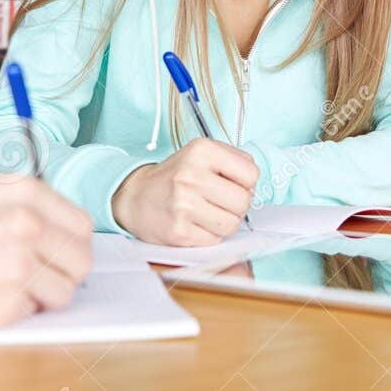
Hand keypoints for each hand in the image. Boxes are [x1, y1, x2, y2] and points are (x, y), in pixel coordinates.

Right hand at [0, 176, 93, 332]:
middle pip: (80, 263)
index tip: (54, 259)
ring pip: (62, 295)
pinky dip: (10, 316)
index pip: (81, 227)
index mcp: (23, 192)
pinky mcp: (5, 305)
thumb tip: (62, 242)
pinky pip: (30, 316)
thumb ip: (23, 213)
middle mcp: (26, 223)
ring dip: (38, 300)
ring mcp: (18, 265)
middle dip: (60, 277)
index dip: (68, 248)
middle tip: (29, 282)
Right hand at [111, 138, 258, 245]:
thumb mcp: (199, 154)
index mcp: (201, 151)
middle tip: (220, 201)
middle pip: (243, 201)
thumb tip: (255, 180)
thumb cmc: (173, 177)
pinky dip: (210, 235)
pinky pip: (215, 239)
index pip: (251, 173)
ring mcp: (184, 205)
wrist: (135, 197)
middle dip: (237, 205)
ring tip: (207, 212)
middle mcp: (191, 176)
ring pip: (232, 224)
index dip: (246, 182)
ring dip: (224, 222)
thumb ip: (232, 160)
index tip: (232, 183)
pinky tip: (195, 223)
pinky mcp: (179, 231)